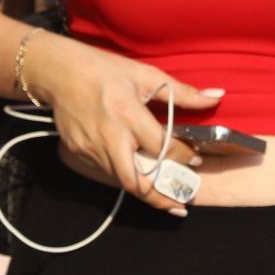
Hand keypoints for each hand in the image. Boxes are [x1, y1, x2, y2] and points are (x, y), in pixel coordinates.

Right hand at [28, 32, 221, 212]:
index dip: (184, 157)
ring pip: (121, 180)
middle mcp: (110, 136)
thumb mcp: (145, 75)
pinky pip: (106, 170)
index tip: (195, 160)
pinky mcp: (78, 151)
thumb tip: (217, 96)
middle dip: (161, 198)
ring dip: (144, 189)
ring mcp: (91, 147)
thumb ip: (182, 93)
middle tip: (181, 204)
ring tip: (164, 194)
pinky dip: (123, 173)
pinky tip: (136, 171)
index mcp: (128, 114)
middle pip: (137, 182)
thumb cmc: (103, 70)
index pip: (163, 148)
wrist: (57, 71)